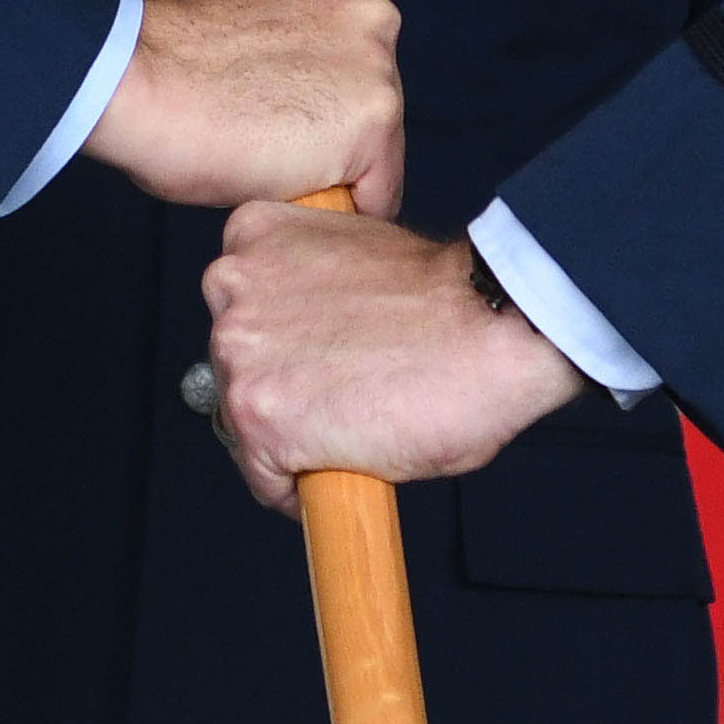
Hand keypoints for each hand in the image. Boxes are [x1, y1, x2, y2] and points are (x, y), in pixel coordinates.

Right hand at [88, 0, 400, 213]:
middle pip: (375, 98)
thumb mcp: (252, 10)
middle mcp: (376, 12)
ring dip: (333, 165)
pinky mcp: (375, 121)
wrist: (142, 83)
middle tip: (267, 132)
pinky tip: (289, 187)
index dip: (321, 89)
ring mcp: (380, 67)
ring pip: (377, 148)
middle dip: (332, 125)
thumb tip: (296, 65)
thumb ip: (294, 30)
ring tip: (270, 158)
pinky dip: (341, 206)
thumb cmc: (174, 56)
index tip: (278, 98)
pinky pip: (378, 193)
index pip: (362, 53)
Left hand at [196, 198, 579, 509]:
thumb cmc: (447, 300)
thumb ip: (312, 286)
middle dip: (283, 387)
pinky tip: (346, 464)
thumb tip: (306, 334)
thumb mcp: (356, 255)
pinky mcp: (260, 419)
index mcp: (256, 235)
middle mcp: (232, 289)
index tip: (316, 362)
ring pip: (244, 423)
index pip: (239, 305)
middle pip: (233, 365)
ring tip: (354, 427)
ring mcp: (240, 356)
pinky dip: (299, 488)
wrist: (491, 329)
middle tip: (344, 395)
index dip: (282, 344)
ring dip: (292, 436)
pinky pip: (264, 478)